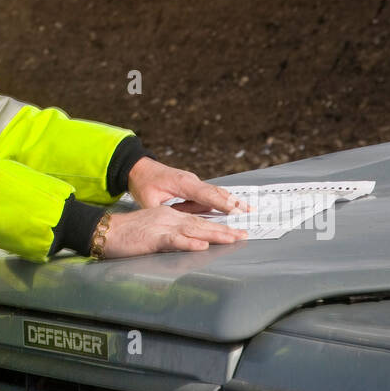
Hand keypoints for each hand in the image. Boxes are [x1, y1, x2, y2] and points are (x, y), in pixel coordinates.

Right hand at [102, 205, 246, 257]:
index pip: (198, 220)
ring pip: (193, 229)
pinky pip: (174, 240)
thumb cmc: (125, 235)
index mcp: (168, 215)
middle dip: (223, 230)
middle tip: (243, 235)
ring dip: (214, 234)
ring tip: (232, 239)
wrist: (104, 230)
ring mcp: (161, 226)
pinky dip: (189, 242)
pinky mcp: (152, 237)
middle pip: (201, 223)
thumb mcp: (151, 232)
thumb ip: (170, 237)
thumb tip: (188, 245)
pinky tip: (201, 245)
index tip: (234, 232)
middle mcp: (168, 217)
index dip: (217, 226)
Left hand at [128, 156, 251, 216]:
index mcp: (182, 183)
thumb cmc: (143, 184)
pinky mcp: (192, 184)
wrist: (139, 168)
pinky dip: (223, 198)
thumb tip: (180, 222)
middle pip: (216, 192)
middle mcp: (191, 180)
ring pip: (215, 191)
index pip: (206, 195)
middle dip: (233, 202)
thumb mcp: (149, 201)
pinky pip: (210, 192)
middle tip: (250, 211)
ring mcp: (193, 181)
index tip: (235, 211)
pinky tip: (233, 204)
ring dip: (231, 200)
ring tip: (247, 208)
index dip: (221, 204)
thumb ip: (166, 212)